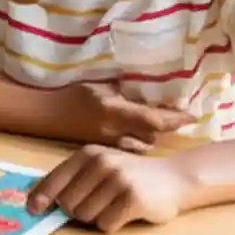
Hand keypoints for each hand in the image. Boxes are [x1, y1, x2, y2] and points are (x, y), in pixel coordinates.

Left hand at [28, 145, 192, 232]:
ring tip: (115, 206)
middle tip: (99, 204)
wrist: (175, 178)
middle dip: (78, 212)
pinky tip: (127, 213)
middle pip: (67, 204)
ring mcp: (117, 179)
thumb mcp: (101, 167)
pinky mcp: (132, 199)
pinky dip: (113, 225)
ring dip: (97, 218)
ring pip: (85, 217)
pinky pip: (105, 225)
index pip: (54, 180)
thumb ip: (73, 179)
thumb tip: (35, 201)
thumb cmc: (131, 176)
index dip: (41, 198)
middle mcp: (101, 163)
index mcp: (88, 154)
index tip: (33, 210)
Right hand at [55, 82, 196, 151]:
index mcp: (115, 112)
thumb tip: (146, 86)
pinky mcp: (101, 149)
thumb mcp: (100, 85)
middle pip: (151, 138)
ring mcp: (108, 144)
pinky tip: (132, 133)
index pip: (154, 120)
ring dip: (147, 137)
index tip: (191, 116)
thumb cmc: (70, 93)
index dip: (175, 119)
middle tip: (172, 117)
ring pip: (140, 146)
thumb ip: (122, 89)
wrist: (43, 113)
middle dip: (161, 130)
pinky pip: (126, 148)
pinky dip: (134, 142)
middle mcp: (115, 132)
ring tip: (152, 126)